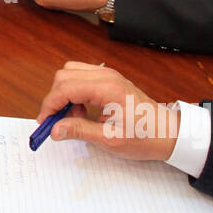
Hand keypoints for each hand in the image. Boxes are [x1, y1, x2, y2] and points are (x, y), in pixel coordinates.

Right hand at [35, 62, 178, 161]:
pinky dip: (74, 92)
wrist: (168, 132)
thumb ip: (80, 131)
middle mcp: (106, 76)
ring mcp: (108, 75)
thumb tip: (55, 130)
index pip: (66, 87)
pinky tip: (82, 112)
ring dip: (64, 94)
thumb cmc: (145, 137)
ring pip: (70, 72)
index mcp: (107, 88)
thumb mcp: (111, 140)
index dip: (50, 105)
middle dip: (55, 98)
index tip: (45, 123)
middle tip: (58, 122)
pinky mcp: (109, 80)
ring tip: (74, 117)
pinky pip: (81, 77)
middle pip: (64, 75)